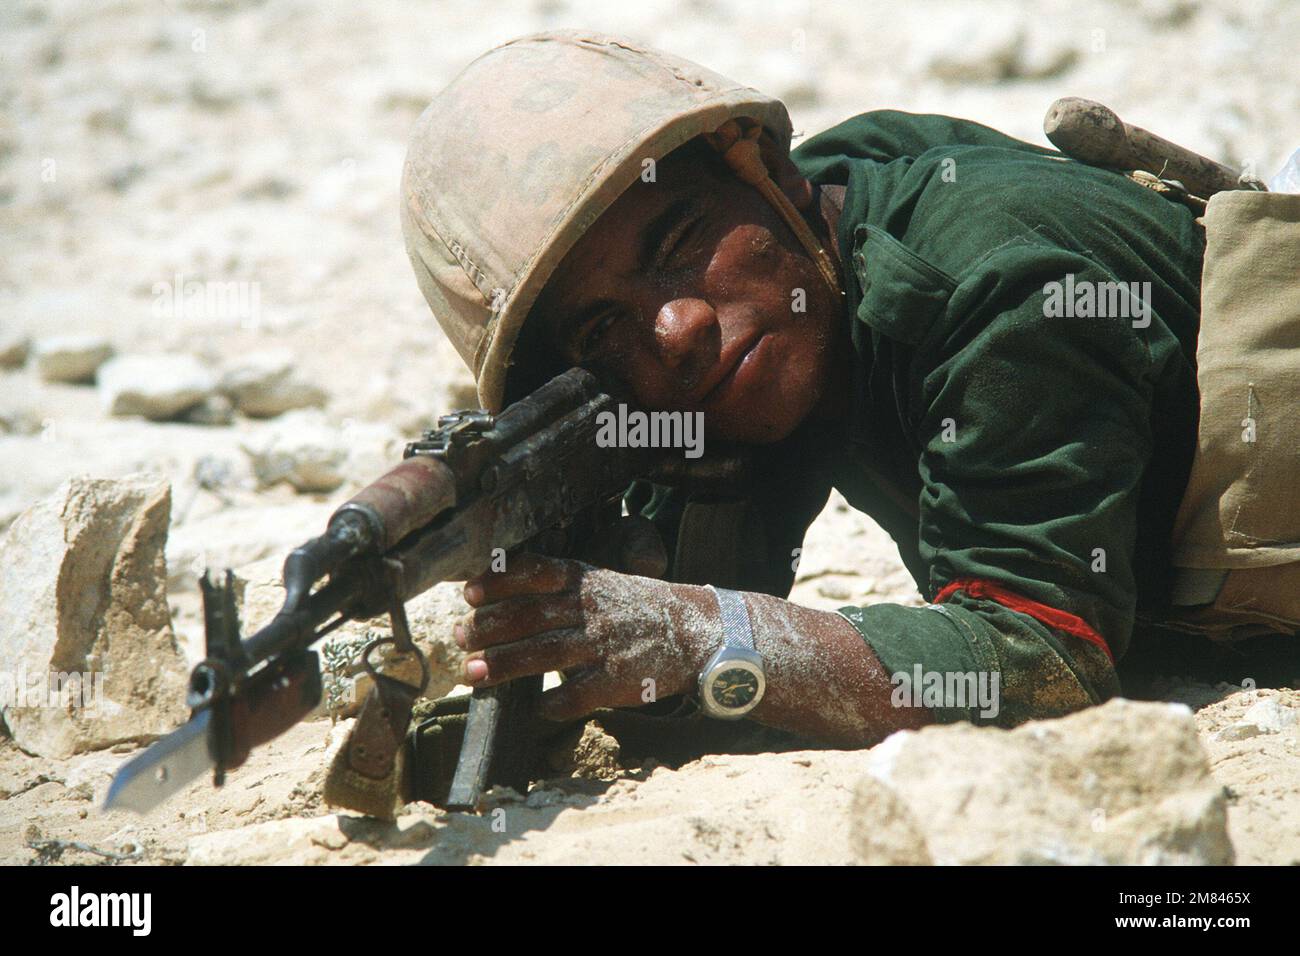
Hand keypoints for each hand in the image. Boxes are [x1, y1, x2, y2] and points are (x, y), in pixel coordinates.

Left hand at [455, 553, 717, 721]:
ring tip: (471, 674)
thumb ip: (564, 588)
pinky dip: (552, 703)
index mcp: (589, 581)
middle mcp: (593, 609)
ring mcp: (605, 644)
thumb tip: (504, 598)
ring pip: (544, 653)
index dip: (500, 582)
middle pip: (531, 615)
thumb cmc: (642, 608)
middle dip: (489, 627)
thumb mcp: (606, 583)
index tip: (468, 592)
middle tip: (458, 637)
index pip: (537, 573)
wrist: (699, 632)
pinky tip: (535, 708)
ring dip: (503, 665)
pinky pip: (576, 694)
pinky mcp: (618, 680)